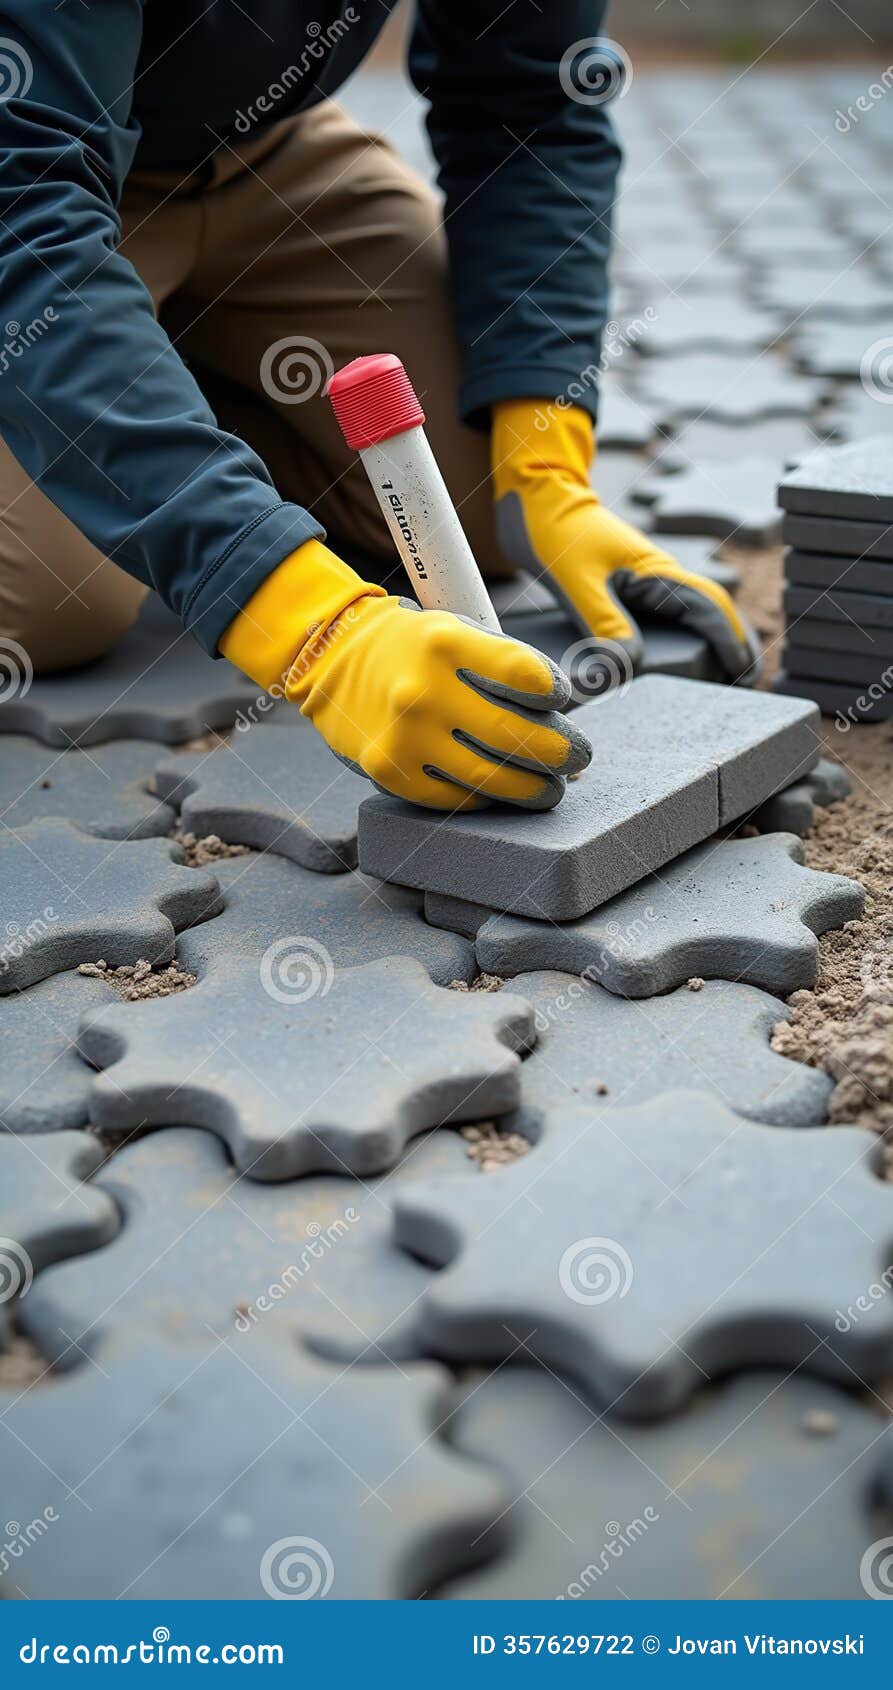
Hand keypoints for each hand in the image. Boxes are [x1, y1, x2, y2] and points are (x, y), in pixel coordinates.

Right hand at [220, 540, 590, 810]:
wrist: (333, 660)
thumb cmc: (413, 648)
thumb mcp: (455, 632)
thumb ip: (505, 669)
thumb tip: (564, 723)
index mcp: (446, 642)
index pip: (526, 676)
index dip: (557, 693)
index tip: (563, 701)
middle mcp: (422, 689)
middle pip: (515, 736)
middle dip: (562, 753)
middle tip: (578, 758)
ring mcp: (404, 736)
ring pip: (491, 778)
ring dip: (533, 789)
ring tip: (549, 788)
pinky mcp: (391, 771)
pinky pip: (456, 798)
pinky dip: (487, 800)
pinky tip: (499, 792)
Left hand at [492, 400, 758, 682]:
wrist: (535, 492)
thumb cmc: (554, 529)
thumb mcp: (577, 584)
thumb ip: (604, 625)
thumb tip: (626, 669)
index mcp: (656, 571)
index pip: (711, 607)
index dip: (732, 640)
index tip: (744, 672)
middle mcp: (658, 575)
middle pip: (712, 611)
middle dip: (733, 643)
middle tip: (743, 681)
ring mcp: (643, 578)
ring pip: (690, 612)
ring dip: (708, 641)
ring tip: (715, 675)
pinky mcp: (624, 583)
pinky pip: (661, 612)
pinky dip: (675, 635)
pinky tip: (666, 656)